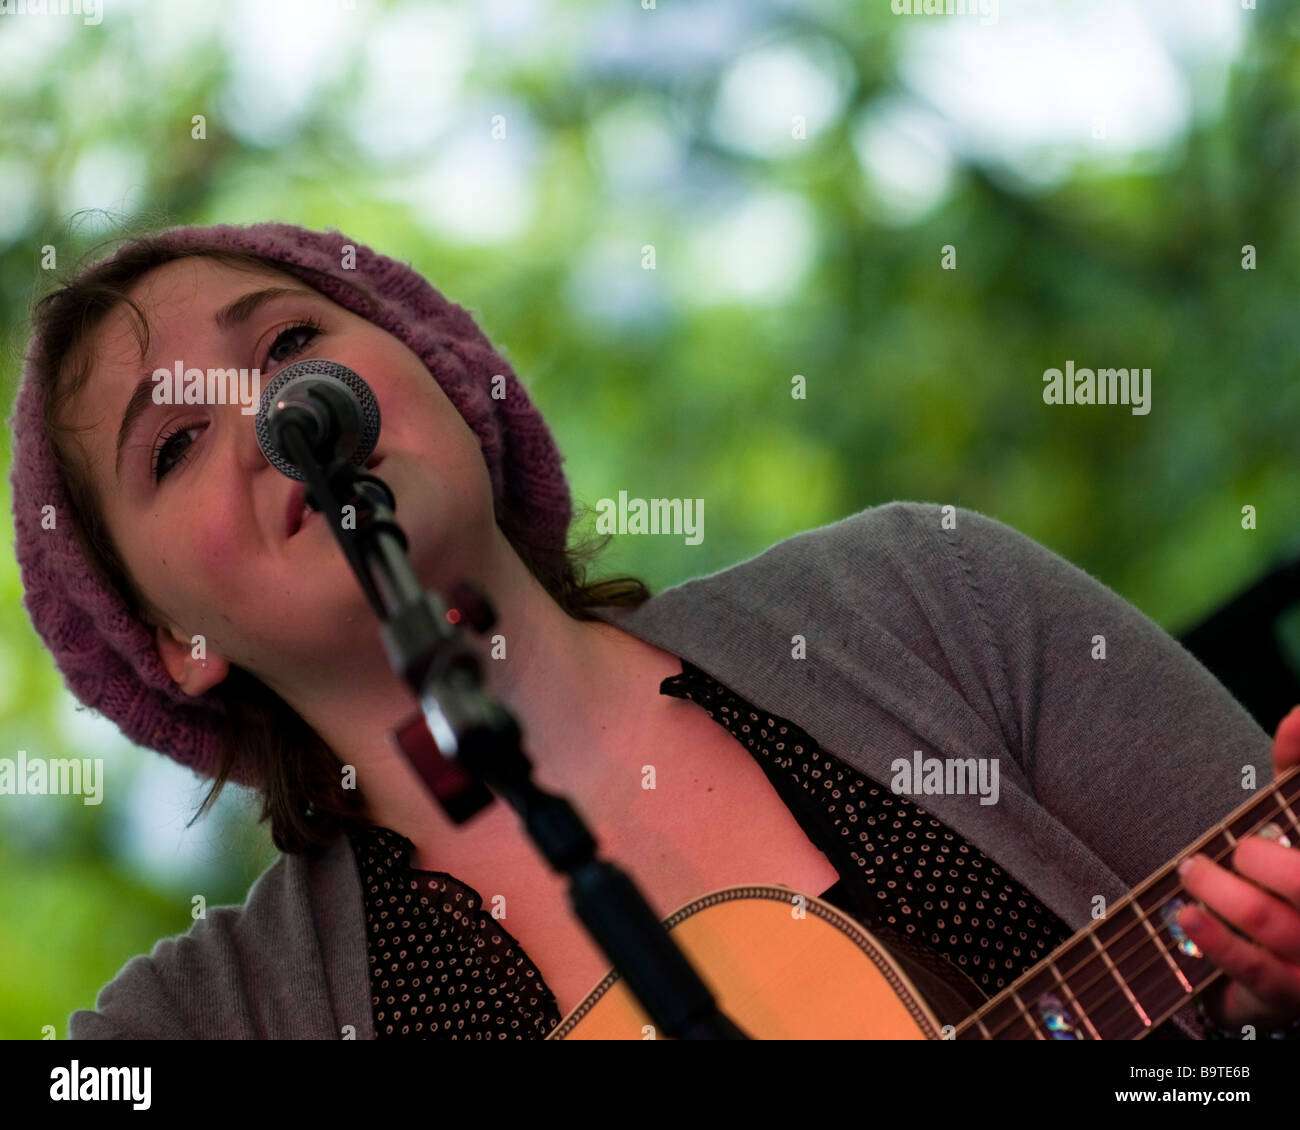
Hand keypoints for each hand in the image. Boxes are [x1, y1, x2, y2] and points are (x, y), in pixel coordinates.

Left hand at [1175, 705, 1299, 1034]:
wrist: (1294, 967)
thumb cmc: (1293, 875)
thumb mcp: (1298, 818)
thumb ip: (1299, 767)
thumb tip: (1297, 715)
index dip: (1297, 790)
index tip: (1252, 826)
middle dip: (1261, 856)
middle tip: (1238, 845)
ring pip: (1271, 920)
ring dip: (1221, 889)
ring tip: (1193, 870)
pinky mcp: (1289, 995)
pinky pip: (1252, 968)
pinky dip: (1214, 938)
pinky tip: (1186, 914)